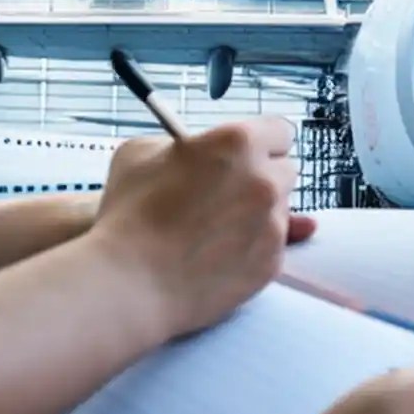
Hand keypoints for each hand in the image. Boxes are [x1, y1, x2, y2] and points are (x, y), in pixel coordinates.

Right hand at [84, 118, 308, 340]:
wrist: (130, 282)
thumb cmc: (129, 214)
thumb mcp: (141, 153)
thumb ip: (182, 144)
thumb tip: (195, 151)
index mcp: (239, 143)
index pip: (280, 131)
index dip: (263, 142)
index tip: (249, 153)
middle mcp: (266, 179)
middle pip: (285, 171)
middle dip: (262, 177)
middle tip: (227, 192)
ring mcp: (274, 223)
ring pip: (281, 210)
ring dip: (259, 214)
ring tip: (214, 229)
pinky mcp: (273, 261)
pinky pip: (274, 246)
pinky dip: (254, 247)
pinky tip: (220, 253)